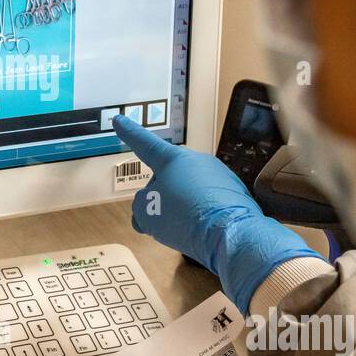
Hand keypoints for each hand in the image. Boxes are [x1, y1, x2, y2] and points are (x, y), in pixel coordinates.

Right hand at [113, 115, 317, 312]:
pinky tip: (202, 232)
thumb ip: (141, 204)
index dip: (130, 134)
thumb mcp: (146, 213)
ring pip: (190, 190)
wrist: (230, 235)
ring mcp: (220, 176)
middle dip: (161, 196)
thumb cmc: (183, 218)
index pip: (145, 144)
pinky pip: (210, 202)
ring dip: (182, 207)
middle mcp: (197, 161)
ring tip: (184, 231)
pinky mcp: (236, 193)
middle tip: (157, 220)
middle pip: (170, 176)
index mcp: (172, 160)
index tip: (119, 120)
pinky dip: (202, 216)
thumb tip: (150, 206)